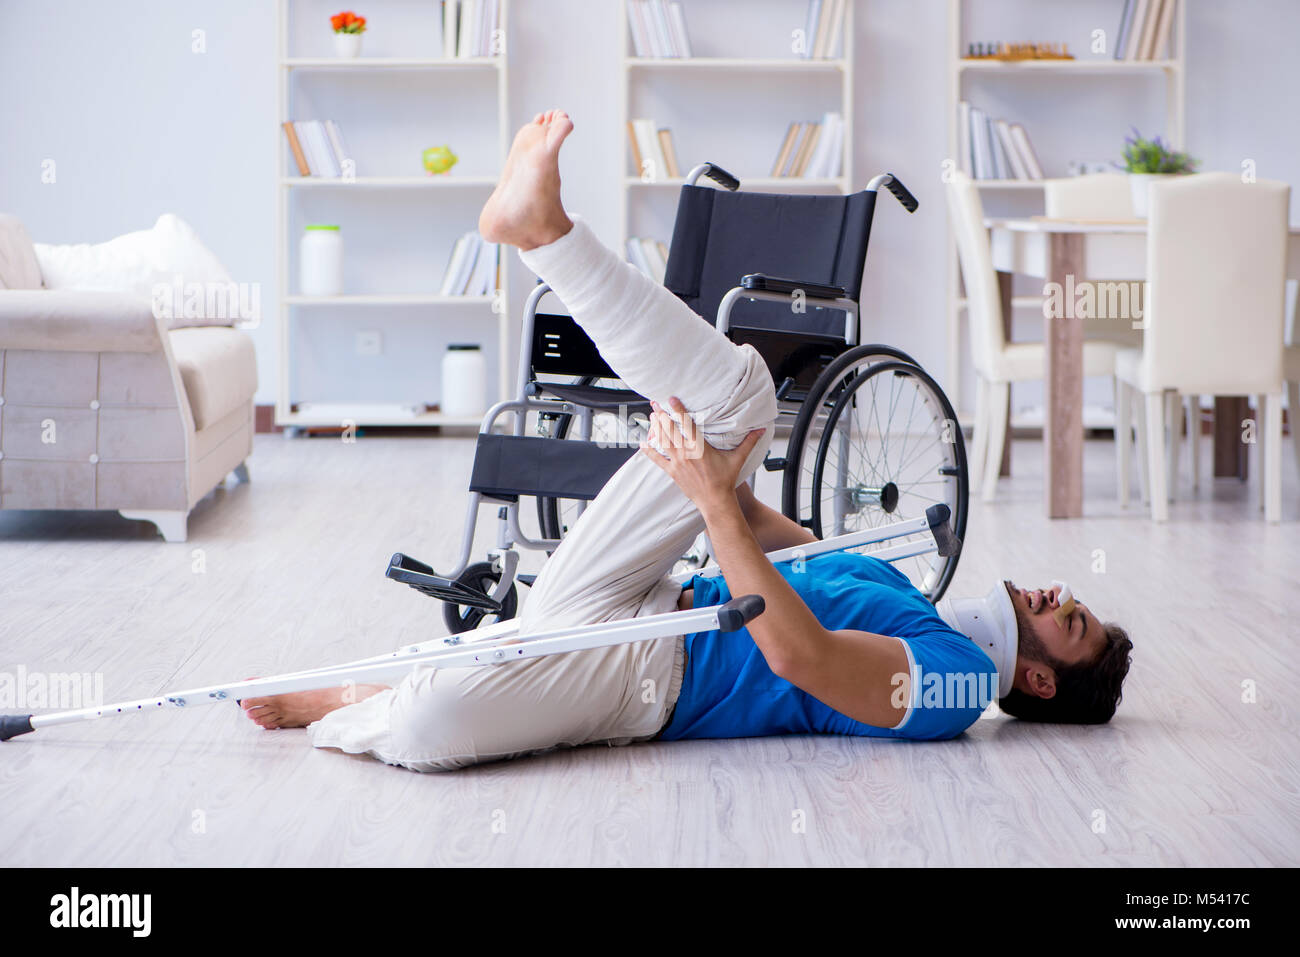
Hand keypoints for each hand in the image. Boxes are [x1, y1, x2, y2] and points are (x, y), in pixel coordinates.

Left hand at [639, 396, 764, 511]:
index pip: (687, 424)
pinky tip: (642, 443)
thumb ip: (749, 442)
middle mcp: (686, 453)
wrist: (715, 501)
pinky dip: (649, 451)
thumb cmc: (725, 480)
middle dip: (661, 415)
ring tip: (651, 416)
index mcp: (700, 447)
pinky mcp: (672, 471)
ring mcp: (677, 462)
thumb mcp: (737, 459)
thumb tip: (761, 429)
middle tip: (655, 403)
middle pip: (670, 430)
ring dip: (656, 428)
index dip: (678, 409)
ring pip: (662, 441)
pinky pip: (657, 460)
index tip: (671, 398)